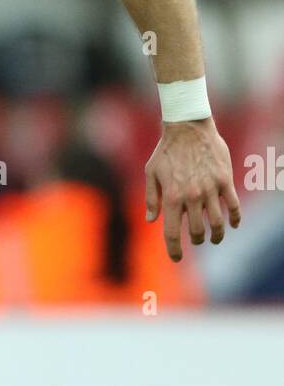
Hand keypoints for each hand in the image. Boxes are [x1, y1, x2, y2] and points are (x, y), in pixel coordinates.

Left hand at [144, 118, 240, 262]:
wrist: (188, 127)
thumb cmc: (166, 150)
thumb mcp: (151, 173)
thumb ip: (151, 198)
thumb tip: (151, 220)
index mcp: (172, 198)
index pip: (172, 233)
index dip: (174, 250)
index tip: (177, 258)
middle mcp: (192, 196)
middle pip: (197, 231)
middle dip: (196, 240)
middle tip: (196, 239)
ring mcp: (210, 189)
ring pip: (217, 223)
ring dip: (216, 236)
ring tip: (214, 238)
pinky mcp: (224, 180)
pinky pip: (232, 205)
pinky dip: (234, 219)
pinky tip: (232, 224)